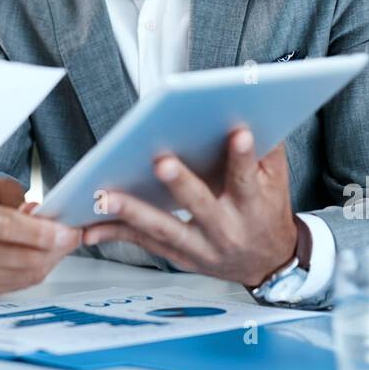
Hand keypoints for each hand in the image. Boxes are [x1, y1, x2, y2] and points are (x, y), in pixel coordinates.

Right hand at [0, 176, 81, 296]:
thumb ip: (20, 202)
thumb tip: (45, 219)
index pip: (8, 228)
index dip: (42, 232)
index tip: (68, 232)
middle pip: (21, 257)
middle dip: (56, 248)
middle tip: (73, 235)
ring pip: (25, 274)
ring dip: (51, 260)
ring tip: (61, 244)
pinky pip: (21, 284)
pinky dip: (39, 270)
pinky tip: (45, 255)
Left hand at [80, 127, 298, 287]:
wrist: (267, 263)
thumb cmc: (267, 213)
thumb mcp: (277, 181)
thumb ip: (265, 147)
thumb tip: (251, 106)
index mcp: (252, 206)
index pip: (246, 178)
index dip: (242, 156)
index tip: (238, 132)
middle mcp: (226, 229)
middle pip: (201, 206)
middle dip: (180, 184)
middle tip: (161, 161)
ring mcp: (201, 247)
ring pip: (164, 229)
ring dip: (133, 212)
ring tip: (106, 198)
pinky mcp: (180, 256)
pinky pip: (145, 243)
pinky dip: (116, 234)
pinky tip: (91, 228)